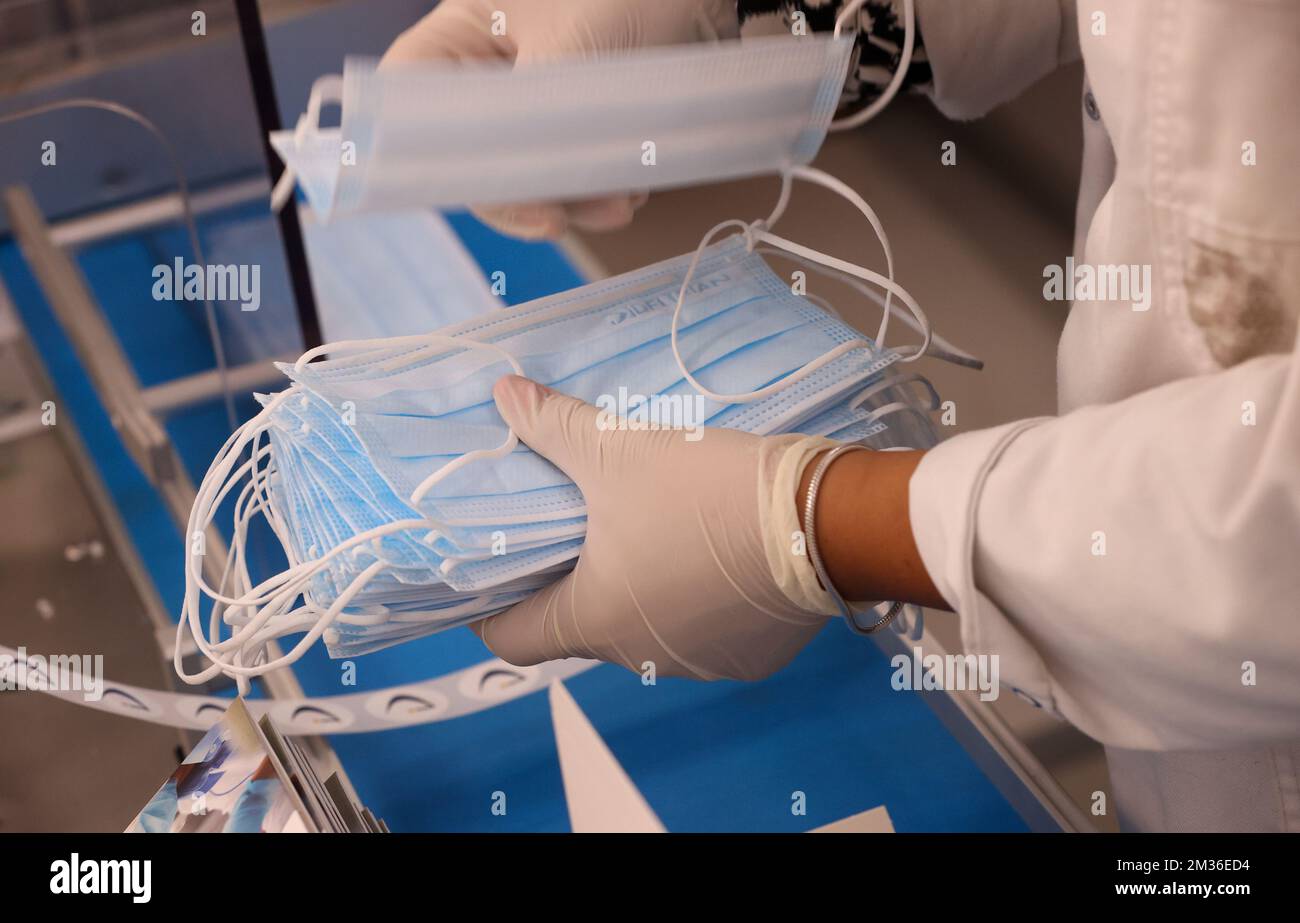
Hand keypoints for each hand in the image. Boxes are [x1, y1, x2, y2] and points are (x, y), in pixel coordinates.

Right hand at [380, 0, 739, 239]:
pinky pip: (574, 164)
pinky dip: (600, 184)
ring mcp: (534, 95)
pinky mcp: (580, 115)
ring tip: (620, 200)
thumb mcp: (573, 48)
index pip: (417, 110)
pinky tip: (631, 185)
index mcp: (462, 33)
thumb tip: (521, 191)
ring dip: (573, 197)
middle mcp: (488, 67)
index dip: (446, 164)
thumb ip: (533, 120)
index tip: (505, 200)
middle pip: (475, 152)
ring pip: (530, 168)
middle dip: (526, 191)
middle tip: (566, 218)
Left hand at [474, 375, 829, 680]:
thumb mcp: (620, 451)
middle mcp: (640, 657)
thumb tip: (503, 394)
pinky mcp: (751, 658)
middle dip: (575, 579)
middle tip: (576, 526)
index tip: (488, 577)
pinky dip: (697, 599)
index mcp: (594, 621)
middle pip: (582, 626)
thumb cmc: (707, 492)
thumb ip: (554, 426)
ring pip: (647, 628)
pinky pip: (705, 631)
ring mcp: (701, 663)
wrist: (826, 520)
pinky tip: (711, 552)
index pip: (511, 638)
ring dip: (641, 588)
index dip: (489, 609)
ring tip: (650, 529)